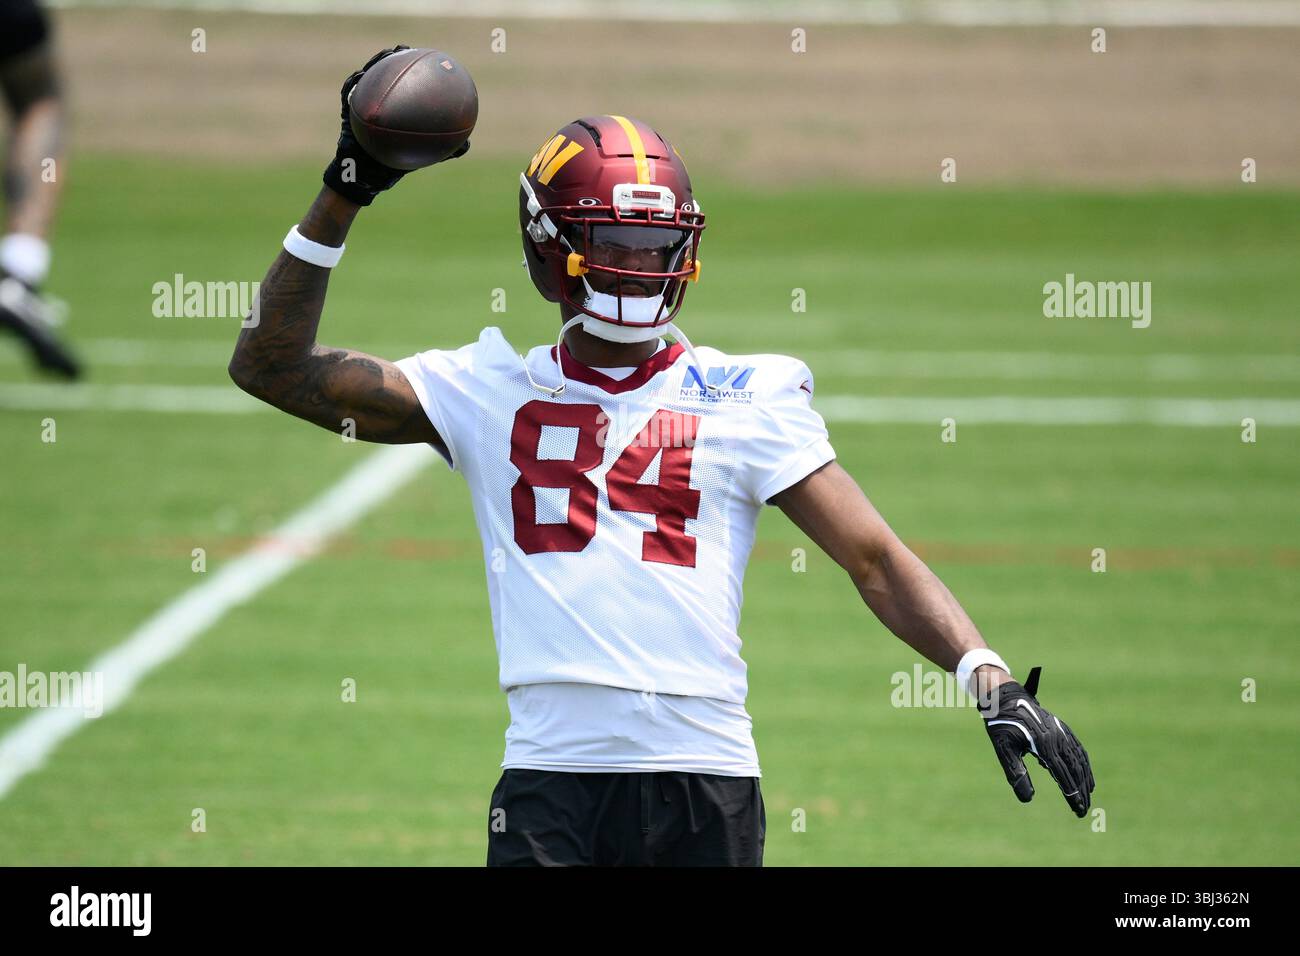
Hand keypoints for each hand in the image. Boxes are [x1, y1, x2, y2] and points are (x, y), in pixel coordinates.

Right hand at [321, 46, 470, 205]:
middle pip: (385, 75)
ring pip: (367, 79)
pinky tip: (359, 77)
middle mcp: (380, 105)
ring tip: (384, 55)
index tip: (427, 58)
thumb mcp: (418, 157)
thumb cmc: (391, 167)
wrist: (365, 177)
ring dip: (374, 64)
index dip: (415, 70)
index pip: (407, 85)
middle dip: (393, 60)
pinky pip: (348, 96)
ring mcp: (362, 106)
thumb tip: (466, 146)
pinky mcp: (347, 113)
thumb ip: (442, 152)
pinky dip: (352, 86)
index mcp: (396, 110)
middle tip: (403, 49)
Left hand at [979, 666, 1094, 817]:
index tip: (1078, 810)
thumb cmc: (1001, 724)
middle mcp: (1057, 739)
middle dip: (1081, 792)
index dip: (1072, 794)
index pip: (1063, 776)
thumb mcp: (1003, 749)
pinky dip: (1084, 764)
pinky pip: (1078, 749)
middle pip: (1075, 770)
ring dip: (1085, 779)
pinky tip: (1085, 775)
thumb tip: (1028, 799)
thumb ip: (1016, 773)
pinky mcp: (1062, 728)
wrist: (1006, 697)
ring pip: (1080, 760)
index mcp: (1044, 745)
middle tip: (1083, 811)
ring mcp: (1062, 732)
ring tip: (1087, 796)